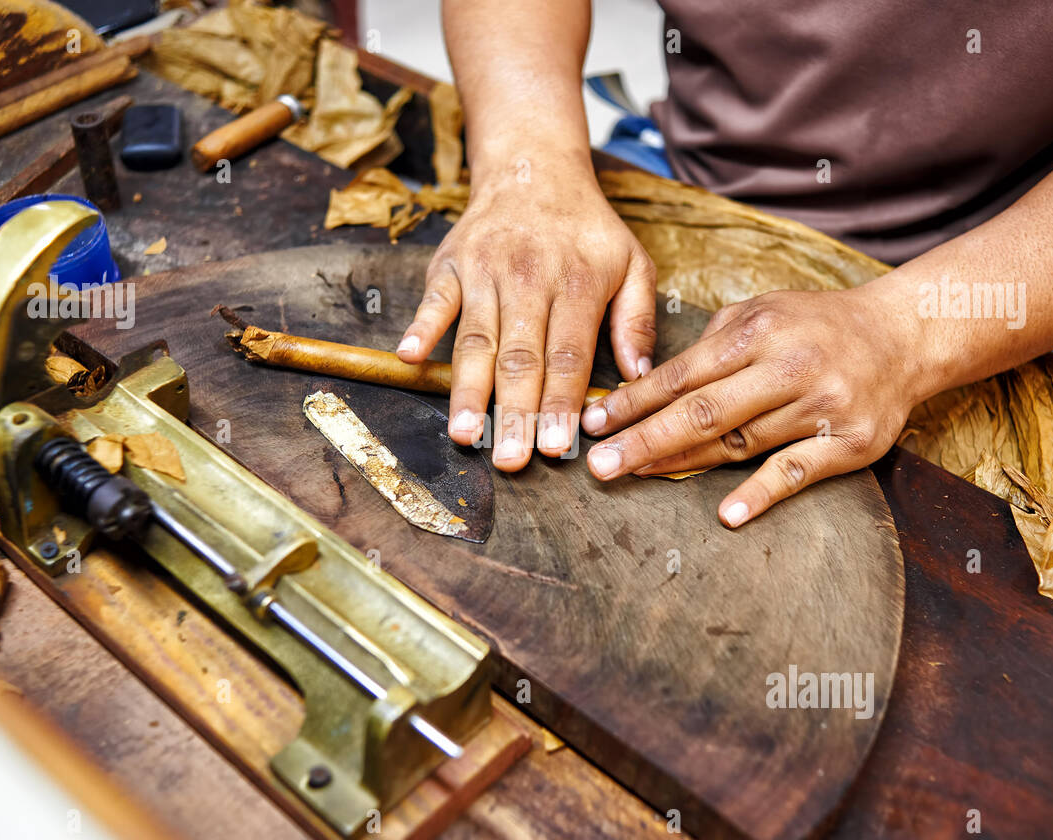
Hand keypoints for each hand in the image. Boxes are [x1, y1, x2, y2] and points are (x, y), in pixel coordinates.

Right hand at [395, 161, 657, 470]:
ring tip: (464, 434)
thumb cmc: (586, 229)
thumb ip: (638, 320)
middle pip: (520, 357)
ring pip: (476, 339)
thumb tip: (641, 376)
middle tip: (510, 460)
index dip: (561, 403)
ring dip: (468, 389)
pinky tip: (411, 358)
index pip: (568, 355)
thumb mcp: (634, 263)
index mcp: (578, 283)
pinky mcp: (450, 265)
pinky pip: (434, 301)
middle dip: (514, 412)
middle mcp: (529, 278)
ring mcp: (485, 271)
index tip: (558, 446)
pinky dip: (420, 327)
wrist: (533, 166)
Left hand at [579, 286, 929, 526]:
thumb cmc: (817, 325)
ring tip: (635, 476)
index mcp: (760, 332)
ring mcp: (820, 407)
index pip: (683, 373)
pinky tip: (726, 513)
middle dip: (644, 439)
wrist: (904, 336)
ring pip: (739, 443)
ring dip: (683, 464)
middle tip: (599, 463)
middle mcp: (788, 368)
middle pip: (703, 411)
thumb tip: (651, 381)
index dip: (634, 400)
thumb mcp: (763, 310)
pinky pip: (796, 472)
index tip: (594, 421)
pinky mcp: (848, 443)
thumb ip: (712, 341)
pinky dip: (761, 493)